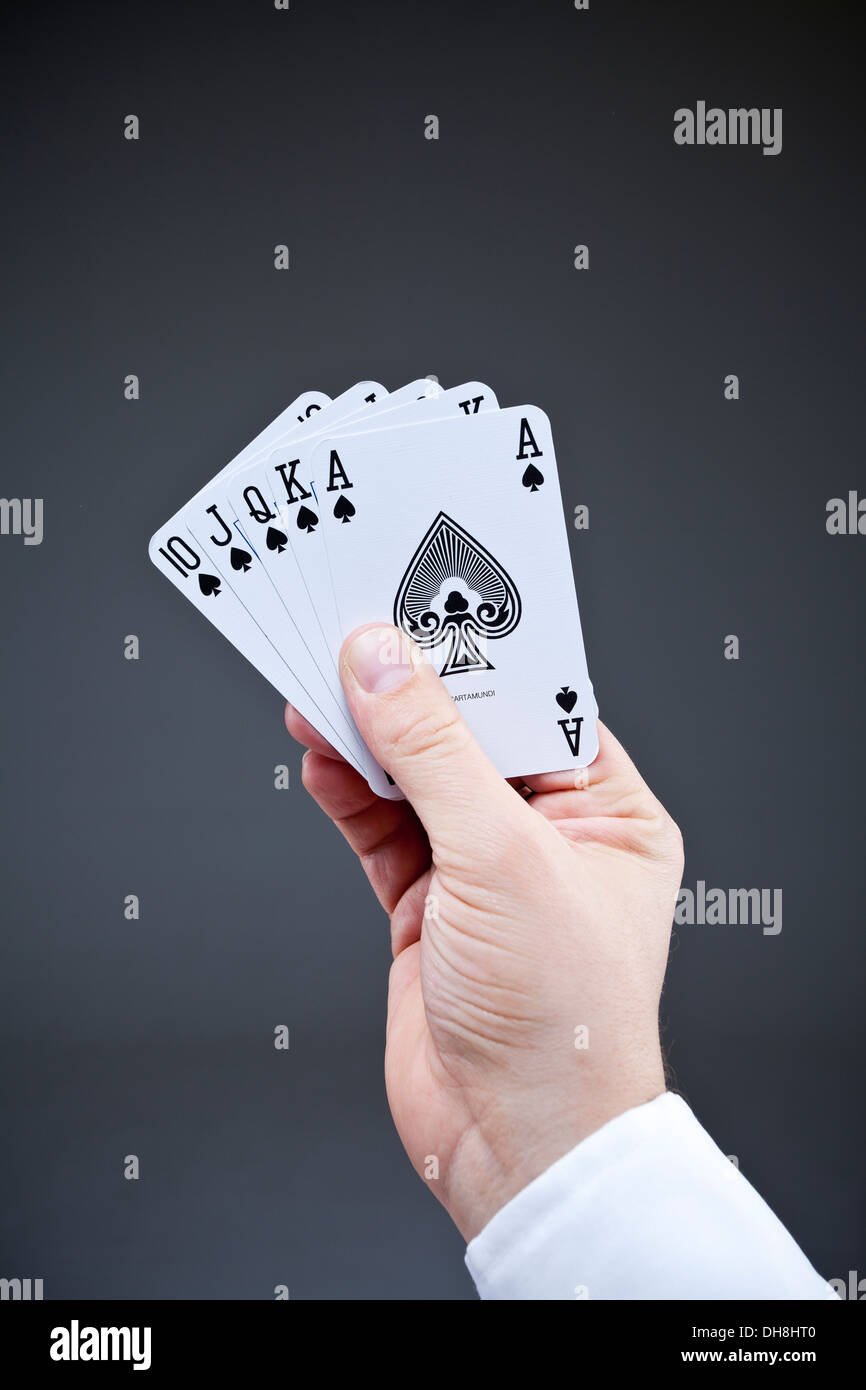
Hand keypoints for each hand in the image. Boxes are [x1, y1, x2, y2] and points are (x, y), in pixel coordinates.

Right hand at [285, 624, 683, 1240]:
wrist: (513, 1144)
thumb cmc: (560, 1019)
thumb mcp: (502, 857)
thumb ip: (434, 755)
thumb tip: (384, 666)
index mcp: (610, 815)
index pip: (539, 707)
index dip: (480, 656)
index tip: (422, 609)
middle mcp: (550, 838)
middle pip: (470, 738)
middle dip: (411, 695)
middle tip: (354, 638)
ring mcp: (484, 873)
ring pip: (416, 782)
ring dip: (367, 741)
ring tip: (318, 689)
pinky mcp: (427, 908)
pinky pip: (382, 832)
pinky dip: (348, 796)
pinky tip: (320, 759)